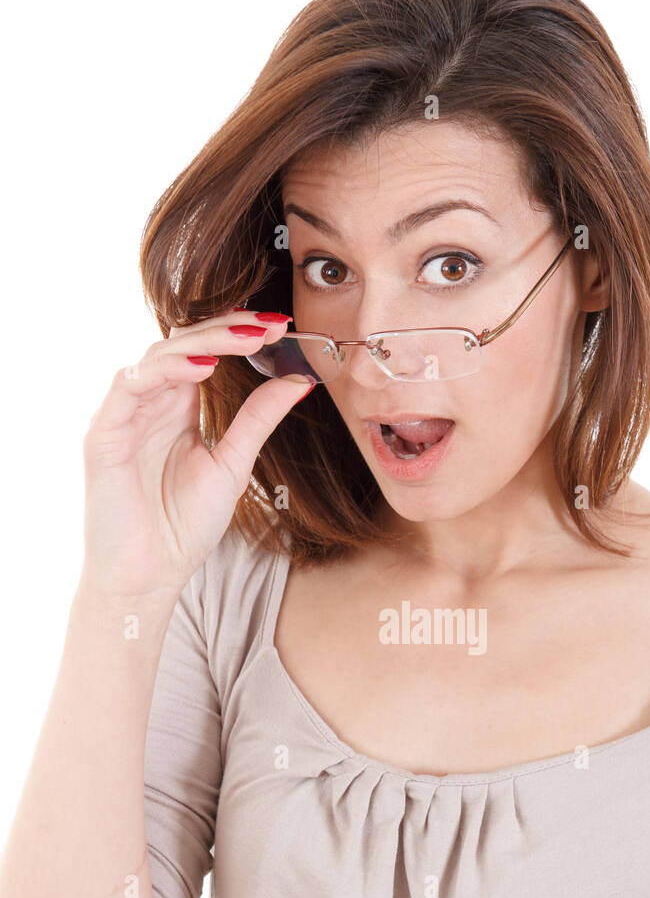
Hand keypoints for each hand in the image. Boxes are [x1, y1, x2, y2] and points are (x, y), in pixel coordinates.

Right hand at [79, 310, 313, 597]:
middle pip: (182, 344)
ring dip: (204, 342)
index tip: (282, 326)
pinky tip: (203, 368)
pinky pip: (129, 385)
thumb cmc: (183, 526)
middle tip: (270, 322)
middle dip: (228, 328)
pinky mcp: (104, 433)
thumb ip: (258, 419)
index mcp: (177, 408)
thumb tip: (299, 380)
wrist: (148, 575)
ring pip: (158, 355)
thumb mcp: (233, 464)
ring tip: (246, 338)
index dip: (239, 334)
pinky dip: (165, 370)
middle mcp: (149, 403)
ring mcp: (124, 414)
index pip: (204, 353)